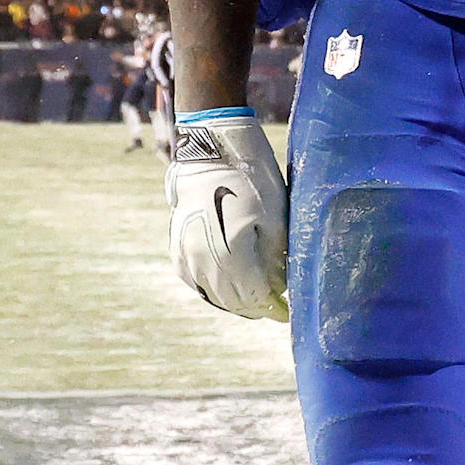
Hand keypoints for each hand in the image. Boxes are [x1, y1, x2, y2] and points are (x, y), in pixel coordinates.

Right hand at [164, 113, 289, 318]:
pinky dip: (212, 289)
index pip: (256, 298)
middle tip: (274, 308)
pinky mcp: (177, 246)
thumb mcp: (275, 219)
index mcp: (232, 258)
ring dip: (234, 301)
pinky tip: (225, 286)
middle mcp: (204, 263)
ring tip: (253, 299)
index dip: (274, 309)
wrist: (210, 151)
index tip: (287, 314)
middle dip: (256, 307)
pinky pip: (194, 281)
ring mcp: (186, 256)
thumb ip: (276, 260)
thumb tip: (279, 289)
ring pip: (213, 295)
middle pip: (233, 301)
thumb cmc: (251, 180)